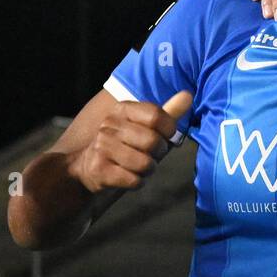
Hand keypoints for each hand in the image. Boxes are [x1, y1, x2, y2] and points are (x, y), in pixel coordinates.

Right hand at [68, 91, 191, 192]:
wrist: (88, 166)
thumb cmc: (127, 145)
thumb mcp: (147, 127)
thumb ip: (168, 113)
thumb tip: (188, 94)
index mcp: (123, 109)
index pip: (156, 115)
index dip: (168, 130)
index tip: (164, 136)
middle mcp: (109, 125)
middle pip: (153, 141)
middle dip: (158, 153)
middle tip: (148, 154)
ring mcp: (101, 147)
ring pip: (145, 163)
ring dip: (147, 169)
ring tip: (137, 166)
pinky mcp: (99, 169)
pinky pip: (134, 180)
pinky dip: (137, 182)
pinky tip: (127, 176)